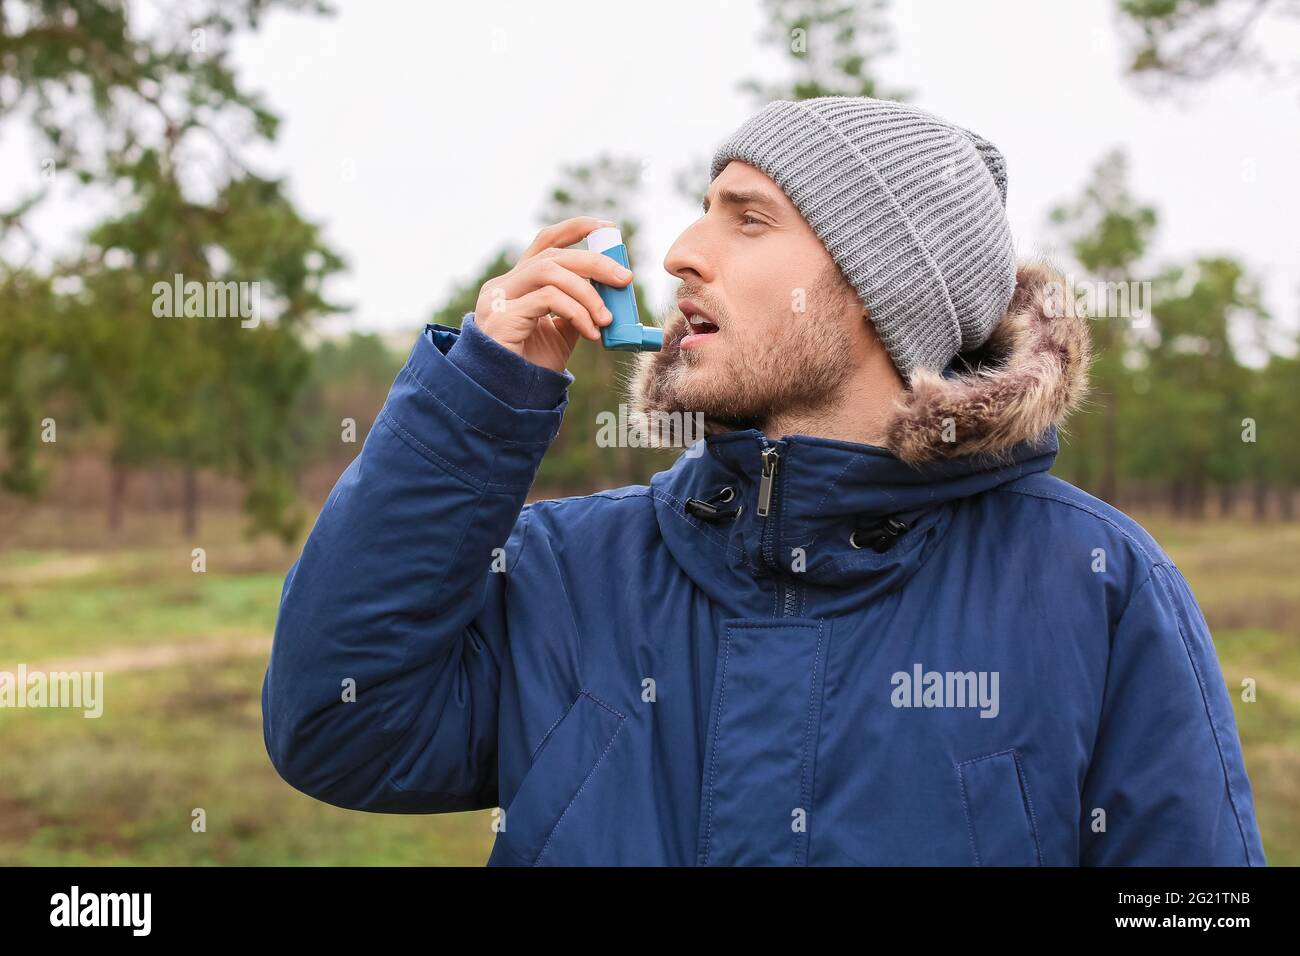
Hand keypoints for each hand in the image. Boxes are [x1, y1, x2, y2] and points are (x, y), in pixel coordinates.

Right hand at [472, 216, 632, 372]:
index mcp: (518, 284)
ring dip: (587, 292)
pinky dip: (577, 312)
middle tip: (625, 279)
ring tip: (607, 319)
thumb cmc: (531, 367)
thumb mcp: (561, 333)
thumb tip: (611, 292)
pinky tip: (591, 333)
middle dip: (594, 263)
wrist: (506, 398)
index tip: (608, 229)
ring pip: (550, 272)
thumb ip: (578, 308)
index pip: (545, 243)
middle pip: (554, 255)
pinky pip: (548, 299)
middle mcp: (503, 285)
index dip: (576, 229)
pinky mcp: (501, 316)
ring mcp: (498, 298)